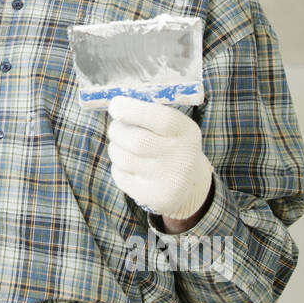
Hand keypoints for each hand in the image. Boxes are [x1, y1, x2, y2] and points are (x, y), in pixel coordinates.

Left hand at [106, 96, 212, 221]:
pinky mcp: (153, 197)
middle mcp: (181, 158)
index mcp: (186, 132)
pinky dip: (118, 166)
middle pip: (136, 140)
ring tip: (123, 145)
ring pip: (123, 158)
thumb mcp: (173, 126)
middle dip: (117, 130)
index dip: (133, 110)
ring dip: (115, 147)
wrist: (188, 184)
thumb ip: (148, 113)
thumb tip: (116, 105)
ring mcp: (168, 180)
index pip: (162, 119)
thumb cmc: (171, 144)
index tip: (115, 105)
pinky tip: (130, 164)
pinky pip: (120, 176)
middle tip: (116, 127)